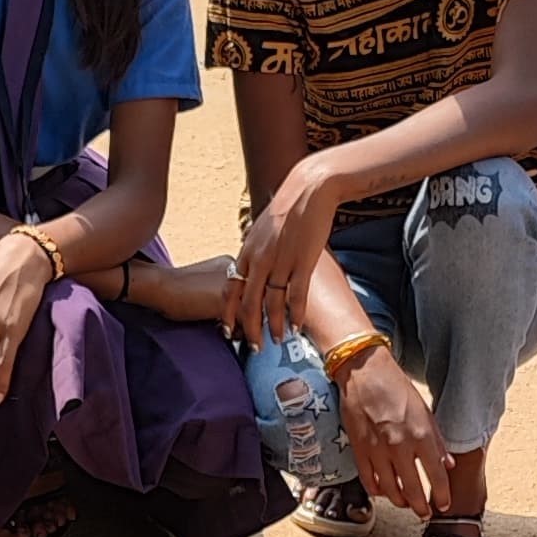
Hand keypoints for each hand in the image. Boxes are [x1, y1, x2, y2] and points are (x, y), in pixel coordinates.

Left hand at [225, 158, 338, 343]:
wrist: (308, 189)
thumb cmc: (288, 207)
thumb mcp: (262, 228)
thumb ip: (256, 250)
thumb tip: (254, 266)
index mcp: (247, 251)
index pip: (231, 289)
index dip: (229, 313)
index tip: (228, 331)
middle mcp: (260, 259)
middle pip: (249, 302)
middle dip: (249, 328)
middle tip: (253, 347)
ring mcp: (281, 262)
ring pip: (272, 303)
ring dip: (273, 325)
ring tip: (275, 341)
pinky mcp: (302, 262)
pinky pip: (296, 295)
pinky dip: (295, 314)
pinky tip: (296, 328)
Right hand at [335, 344, 452, 517]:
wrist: (365, 373)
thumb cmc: (396, 387)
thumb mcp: (425, 411)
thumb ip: (437, 440)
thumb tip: (446, 464)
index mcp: (421, 435)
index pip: (436, 476)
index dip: (442, 495)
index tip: (443, 504)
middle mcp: (400, 447)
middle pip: (413, 490)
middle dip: (421, 507)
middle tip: (424, 514)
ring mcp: (377, 451)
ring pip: (390, 490)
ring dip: (400, 502)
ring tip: (405, 503)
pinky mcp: (359, 450)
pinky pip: (369, 480)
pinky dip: (377, 491)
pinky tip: (383, 492)